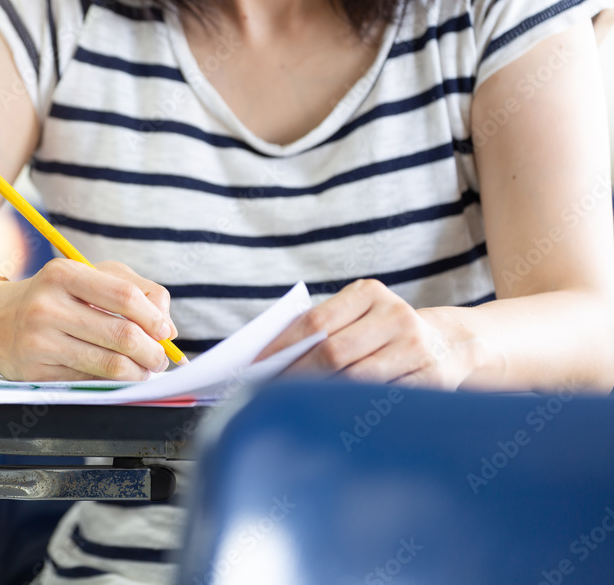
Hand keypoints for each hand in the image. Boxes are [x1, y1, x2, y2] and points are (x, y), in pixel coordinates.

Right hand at [0, 259, 178, 380]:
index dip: (153, 318)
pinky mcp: (35, 370)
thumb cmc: (54, 295)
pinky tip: (119, 376)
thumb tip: (167, 328)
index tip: (165, 333)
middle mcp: (48, 305)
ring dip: (137, 372)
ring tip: (146, 370)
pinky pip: (88, 379)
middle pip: (121, 335)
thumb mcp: (88, 276)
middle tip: (161, 359)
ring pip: (108, 364)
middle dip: (151, 352)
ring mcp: (39, 340)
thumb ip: (135, 289)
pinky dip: (112, 381)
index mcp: (64, 274)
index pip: (125, 296)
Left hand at [256, 279, 479, 388]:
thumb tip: (270, 358)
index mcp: (370, 293)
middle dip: (296, 376)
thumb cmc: (385, 331)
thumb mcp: (360, 315)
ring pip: (354, 379)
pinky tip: (332, 415)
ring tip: (294, 406)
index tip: (255, 366)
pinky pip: (379, 399)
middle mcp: (395, 316)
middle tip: (270, 394)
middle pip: (332, 352)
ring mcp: (415, 348)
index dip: (281, 346)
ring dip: (320, 396)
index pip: (315, 321)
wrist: (452, 343)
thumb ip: (322, 328)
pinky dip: (352, 409)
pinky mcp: (430, 379)